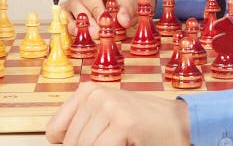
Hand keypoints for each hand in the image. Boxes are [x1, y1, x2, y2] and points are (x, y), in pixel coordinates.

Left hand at [45, 82, 190, 145]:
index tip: (86, 143)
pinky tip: (126, 145)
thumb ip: (82, 124)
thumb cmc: (142, 123)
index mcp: (87, 91)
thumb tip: (59, 141)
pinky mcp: (123, 122)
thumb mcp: (105, 115)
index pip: (54, 129)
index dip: (68, 144)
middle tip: (111, 142)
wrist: (178, 122)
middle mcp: (95, 94)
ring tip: (119, 142)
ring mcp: (109, 106)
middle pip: (71, 142)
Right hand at [62, 0, 155, 37]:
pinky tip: (84, 38)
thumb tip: (122, 20)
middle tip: (99, 33)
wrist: (129, 0)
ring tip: (92, 36)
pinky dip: (75, 32)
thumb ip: (128, 8)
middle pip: (77, 4)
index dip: (95, 9)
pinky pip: (67, 24)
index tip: (104, 21)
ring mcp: (74, 3)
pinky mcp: (72, 17)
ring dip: (79, 28)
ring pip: (69, 14)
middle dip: (88, 21)